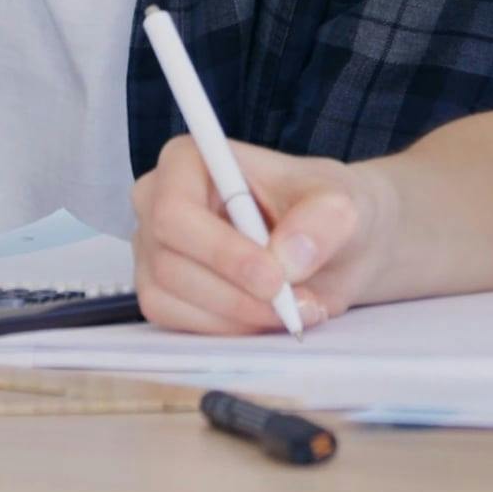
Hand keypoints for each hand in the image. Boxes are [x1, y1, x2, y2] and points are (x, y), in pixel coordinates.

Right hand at [128, 135, 392, 334]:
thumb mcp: (341, 204)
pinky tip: (265, 318)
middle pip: (169, 262)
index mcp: (187, 161)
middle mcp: (157, 202)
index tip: (274, 279)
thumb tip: (286, 258)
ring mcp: (152, 250)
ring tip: (291, 310)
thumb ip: (322, 222)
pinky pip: (175, 324)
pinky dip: (225, 330)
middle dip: (234, 294)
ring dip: (235, 317)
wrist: (331, 248)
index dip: (220, 251)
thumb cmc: (324, 210)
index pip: (175, 211)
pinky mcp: (160, 292)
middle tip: (290, 307)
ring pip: (168, 299)